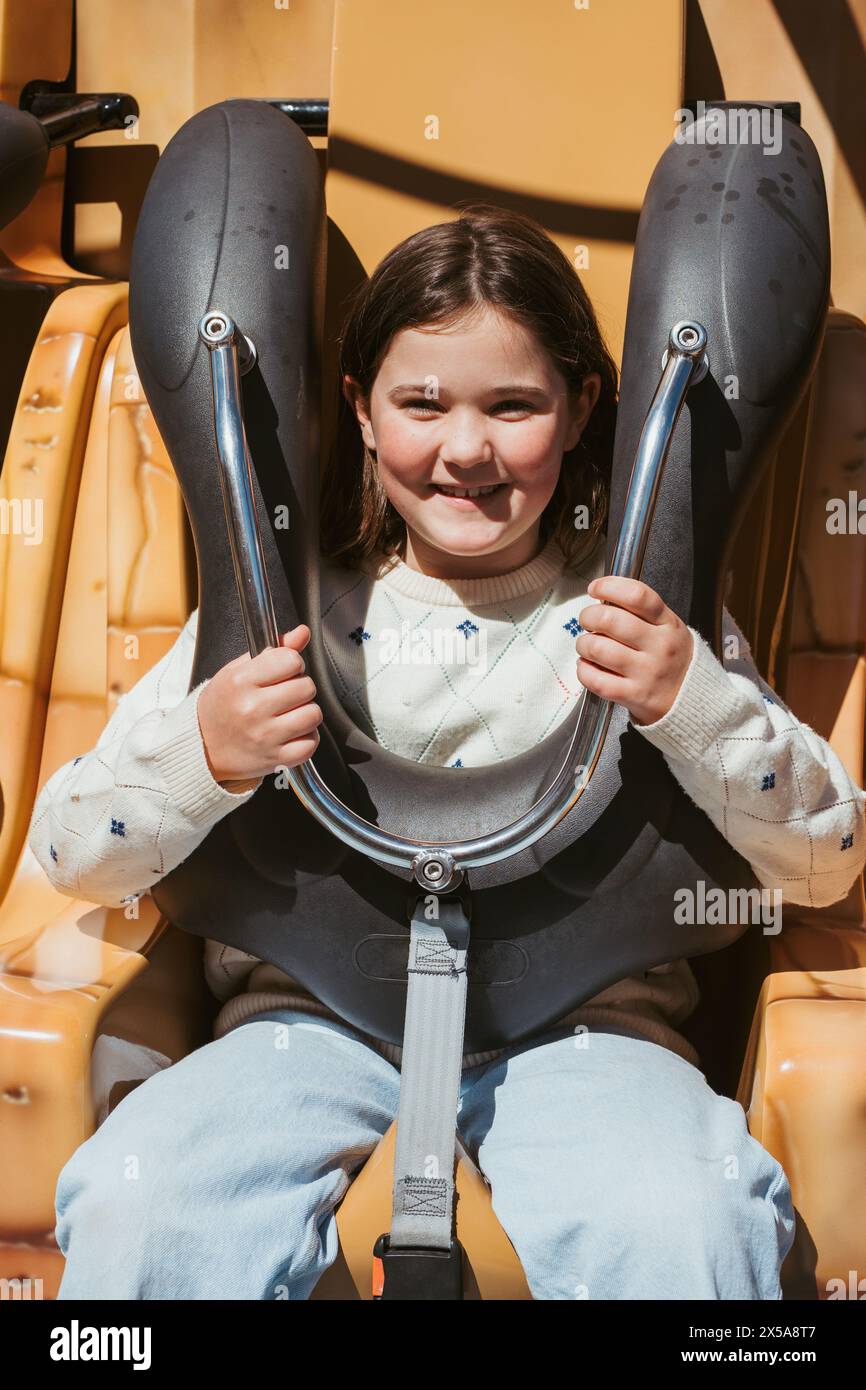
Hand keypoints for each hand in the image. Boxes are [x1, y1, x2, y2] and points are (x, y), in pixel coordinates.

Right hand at [197, 624, 323, 783]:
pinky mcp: (276, 759)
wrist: (201, 748)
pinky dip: (306, 738)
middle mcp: (253, 709)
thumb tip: (302, 633)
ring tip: (288, 714)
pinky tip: (290, 734)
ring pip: (313, 714)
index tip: (283, 672)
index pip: (291, 660)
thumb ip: (273, 651)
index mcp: (241, 681)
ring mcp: (265, 736)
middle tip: (284, 695)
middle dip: (300, 688)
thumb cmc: (222, 706)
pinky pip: (311, 743)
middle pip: (307, 687)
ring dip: (306, 713)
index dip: (292, 665)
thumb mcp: (237, 671)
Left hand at [574, 577, 693, 725]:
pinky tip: (587, 666)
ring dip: (584, 644)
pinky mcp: (635, 696)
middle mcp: (660, 646)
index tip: (595, 589)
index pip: (637, 595)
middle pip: (610, 620)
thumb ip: (641, 613)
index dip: (609, 587)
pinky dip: (584, 671)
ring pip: (599, 649)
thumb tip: (603, 599)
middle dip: (588, 616)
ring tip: (586, 646)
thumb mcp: (669, 628)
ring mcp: (648, 672)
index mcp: (668, 624)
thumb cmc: (673, 659)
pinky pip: (597, 680)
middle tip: (587, 620)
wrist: (695, 700)